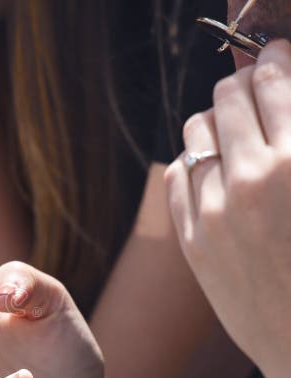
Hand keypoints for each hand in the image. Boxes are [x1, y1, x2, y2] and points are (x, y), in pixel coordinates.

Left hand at [165, 40, 290, 377]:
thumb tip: (284, 101)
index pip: (275, 78)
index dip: (277, 60)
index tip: (278, 56)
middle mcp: (252, 180)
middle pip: (229, 95)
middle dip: (245, 83)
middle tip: (259, 86)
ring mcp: (214, 212)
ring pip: (195, 129)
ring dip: (216, 119)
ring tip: (236, 128)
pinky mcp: (191, 239)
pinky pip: (179, 173)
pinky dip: (194, 159)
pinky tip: (215, 166)